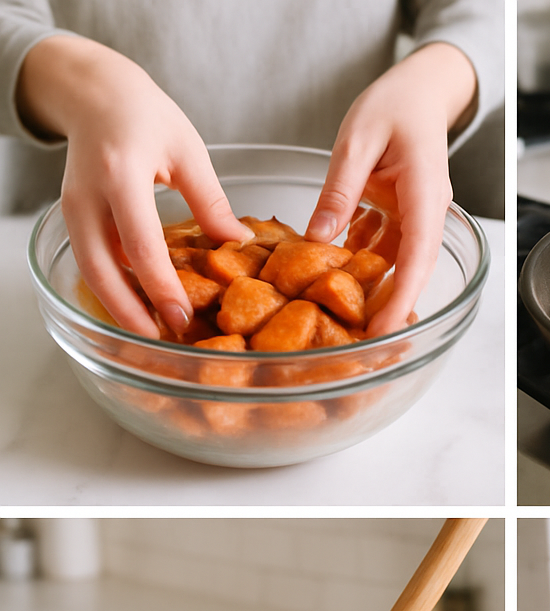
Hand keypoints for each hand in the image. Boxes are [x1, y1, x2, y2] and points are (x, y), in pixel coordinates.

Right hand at [17, 36, 251, 337]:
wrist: (94, 92)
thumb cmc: (144, 115)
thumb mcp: (187, 151)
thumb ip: (211, 202)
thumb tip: (239, 244)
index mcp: (120, 175)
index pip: (140, 244)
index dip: (160, 287)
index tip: (182, 317)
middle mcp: (87, 196)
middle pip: (101, 268)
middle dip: (130, 311)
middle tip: (162, 342)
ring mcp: (73, 208)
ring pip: (90, 271)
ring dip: (117, 307)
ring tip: (151, 335)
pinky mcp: (73, 218)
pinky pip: (91, 261)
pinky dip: (113, 288)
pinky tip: (141, 308)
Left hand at [304, 43, 476, 336]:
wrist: (421, 89)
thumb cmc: (395, 102)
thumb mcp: (357, 138)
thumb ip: (340, 188)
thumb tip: (320, 237)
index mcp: (424, 192)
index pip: (417, 256)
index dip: (402, 297)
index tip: (386, 329)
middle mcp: (427, 211)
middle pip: (413, 270)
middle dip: (392, 307)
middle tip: (367, 343)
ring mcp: (417, 215)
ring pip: (399, 263)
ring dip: (377, 289)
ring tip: (350, 319)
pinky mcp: (404, 214)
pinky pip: (386, 246)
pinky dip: (365, 261)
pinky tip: (340, 274)